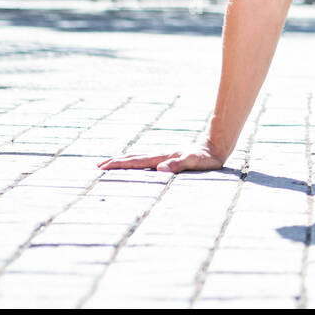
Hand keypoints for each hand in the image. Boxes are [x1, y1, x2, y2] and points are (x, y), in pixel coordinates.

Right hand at [97, 141, 225, 173]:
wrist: (216, 146)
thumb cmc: (207, 158)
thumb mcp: (194, 162)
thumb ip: (178, 164)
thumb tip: (159, 169)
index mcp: (162, 157)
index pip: (136, 162)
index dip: (119, 165)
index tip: (103, 168)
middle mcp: (161, 155)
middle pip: (134, 158)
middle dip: (116, 162)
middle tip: (98, 166)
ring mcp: (164, 155)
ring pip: (139, 158)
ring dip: (124, 160)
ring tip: (110, 163)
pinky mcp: (169, 157)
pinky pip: (147, 160)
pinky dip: (135, 161)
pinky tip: (135, 164)